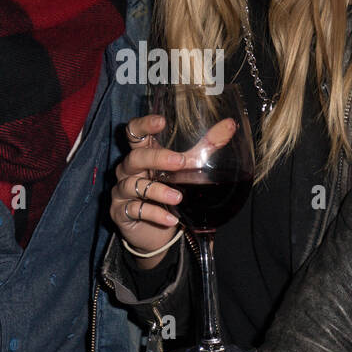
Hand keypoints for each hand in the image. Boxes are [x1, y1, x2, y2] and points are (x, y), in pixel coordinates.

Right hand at [112, 114, 238, 265]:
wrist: (154, 229)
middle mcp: (129, 169)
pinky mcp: (121, 211)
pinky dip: (155, 214)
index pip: (134, 131)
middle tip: (179, 162)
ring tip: (179, 197)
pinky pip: (136, 210)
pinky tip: (172, 219)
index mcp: (142, 152)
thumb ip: (206, 146)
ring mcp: (122, 190)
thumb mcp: (187, 166)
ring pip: (134, 185)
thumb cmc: (168, 189)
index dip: (144, 124)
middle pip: (135, 157)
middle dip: (156, 158)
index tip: (161, 121)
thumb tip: (230, 125)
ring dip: (158, 191)